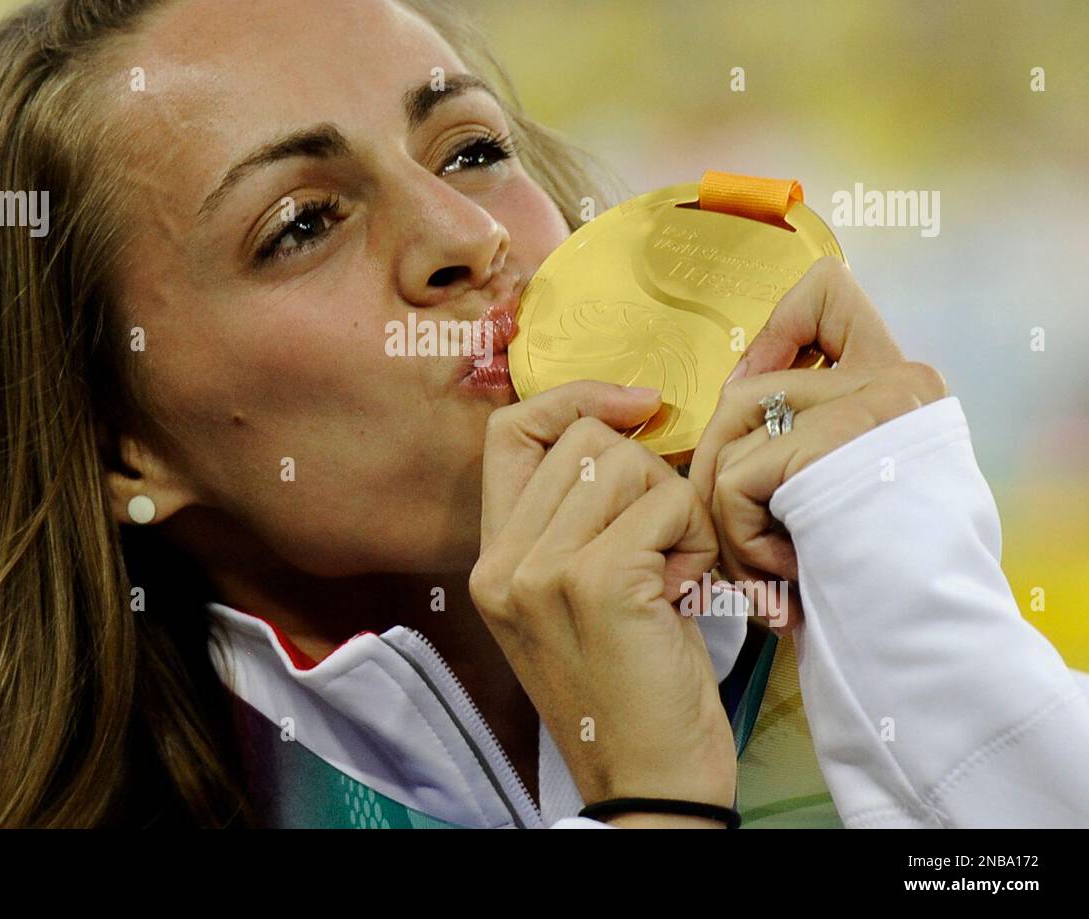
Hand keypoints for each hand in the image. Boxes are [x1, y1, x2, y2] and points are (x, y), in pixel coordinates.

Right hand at [472, 379, 736, 816]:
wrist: (648, 784)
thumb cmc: (628, 687)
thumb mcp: (573, 597)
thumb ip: (572, 517)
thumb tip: (622, 423)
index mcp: (490, 558)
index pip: (511, 430)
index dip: (574, 399)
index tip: (635, 409)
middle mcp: (503, 560)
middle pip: (585, 438)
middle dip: (646, 478)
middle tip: (661, 548)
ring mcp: (542, 570)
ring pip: (628, 463)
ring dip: (674, 510)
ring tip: (673, 575)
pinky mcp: (597, 581)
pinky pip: (667, 503)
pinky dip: (694, 538)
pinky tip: (687, 592)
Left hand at [688, 257, 947, 633]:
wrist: (927, 639)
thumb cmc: (883, 583)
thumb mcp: (856, 494)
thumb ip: (814, 437)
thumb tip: (733, 395)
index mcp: (901, 386)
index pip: (830, 292)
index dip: (776, 328)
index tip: (755, 383)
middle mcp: (888, 381)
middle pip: (748, 390)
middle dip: (721, 468)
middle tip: (740, 539)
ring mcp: (861, 406)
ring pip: (731, 437)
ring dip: (727, 515)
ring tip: (764, 570)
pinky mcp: (827, 443)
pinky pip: (733, 480)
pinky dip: (740, 538)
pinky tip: (783, 576)